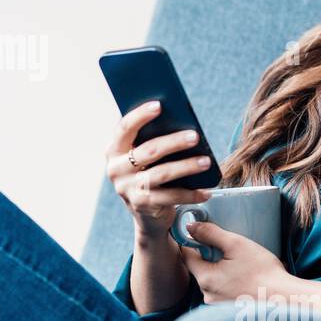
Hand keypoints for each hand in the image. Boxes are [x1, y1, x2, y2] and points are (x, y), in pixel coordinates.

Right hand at [107, 100, 214, 235]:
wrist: (146, 214)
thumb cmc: (148, 174)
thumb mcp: (144, 157)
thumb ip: (152, 139)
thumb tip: (180, 119)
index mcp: (114, 150)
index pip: (125, 127)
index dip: (141, 115)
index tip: (159, 105)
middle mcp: (116, 169)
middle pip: (149, 151)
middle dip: (174, 142)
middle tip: (195, 136)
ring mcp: (128, 188)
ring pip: (161, 173)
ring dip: (186, 166)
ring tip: (206, 162)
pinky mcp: (142, 204)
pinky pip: (170, 197)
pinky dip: (190, 194)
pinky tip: (205, 191)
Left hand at [180, 220, 292, 302]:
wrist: (285, 300)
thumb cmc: (262, 271)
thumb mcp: (236, 244)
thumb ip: (211, 233)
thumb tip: (190, 226)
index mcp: (205, 278)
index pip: (186, 255)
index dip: (191, 241)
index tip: (200, 232)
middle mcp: (207, 295)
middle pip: (199, 268)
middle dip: (208, 256)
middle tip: (225, 245)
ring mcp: (218, 305)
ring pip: (212, 281)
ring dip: (220, 270)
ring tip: (238, 262)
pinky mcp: (230, 311)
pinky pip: (223, 292)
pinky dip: (229, 282)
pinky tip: (244, 277)